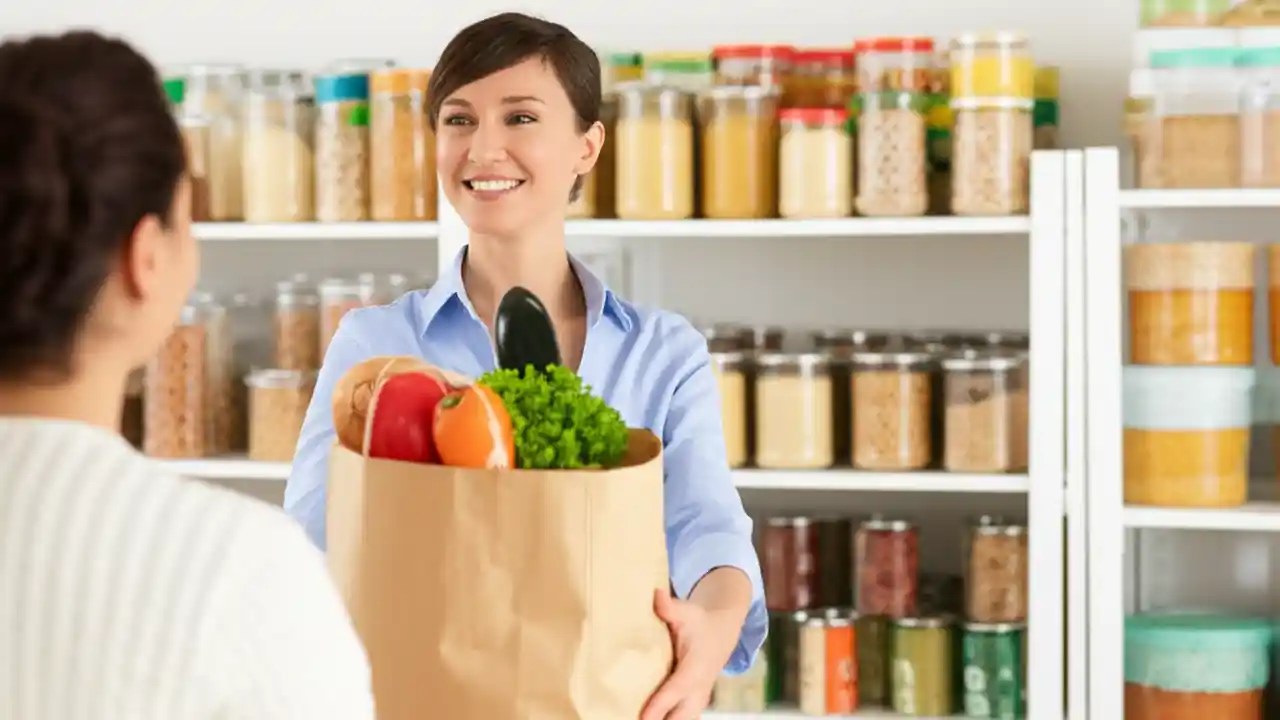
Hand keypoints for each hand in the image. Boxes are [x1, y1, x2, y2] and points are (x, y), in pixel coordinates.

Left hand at [640, 588, 736, 719]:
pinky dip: (666, 719)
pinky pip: (680, 718)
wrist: (721, 632)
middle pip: (681, 717)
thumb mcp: (687, 611)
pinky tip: (641, 717)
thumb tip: (656, 595)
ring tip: (634, 719)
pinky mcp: (692, 704)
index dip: (660, 705)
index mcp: (695, 668)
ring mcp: (696, 699)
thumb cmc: (700, 622)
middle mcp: (697, 688)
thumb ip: (669, 607)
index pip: (676, 690)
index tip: (643, 717)